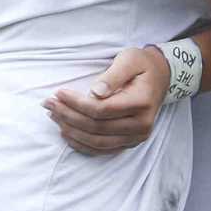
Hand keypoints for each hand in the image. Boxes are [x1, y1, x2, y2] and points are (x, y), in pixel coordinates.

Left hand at [46, 46, 168, 155]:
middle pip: (96, 128)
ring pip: (97, 142)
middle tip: (49, 104)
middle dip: (68, 116)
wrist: (160, 77)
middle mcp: (141, 124)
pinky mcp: (130, 142)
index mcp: (142, 103)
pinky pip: (102, 150)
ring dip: (72, 131)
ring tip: (54, 117)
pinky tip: (67, 133)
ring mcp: (136, 137)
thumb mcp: (129, 59)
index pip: (101, 110)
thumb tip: (95, 92)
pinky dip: (82, 144)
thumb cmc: (142, 65)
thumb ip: (113, 75)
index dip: (76, 104)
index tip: (59, 93)